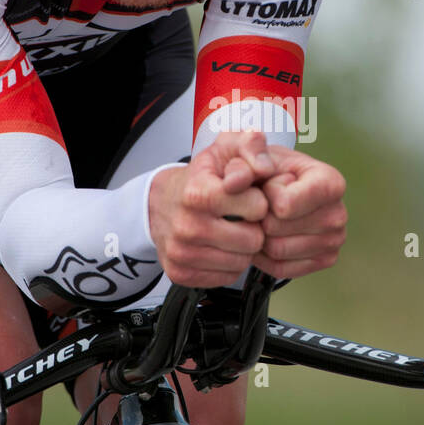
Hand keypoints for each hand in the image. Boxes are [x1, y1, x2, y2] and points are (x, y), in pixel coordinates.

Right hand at [148, 130, 276, 286]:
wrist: (158, 204)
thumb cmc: (198, 178)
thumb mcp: (224, 149)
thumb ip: (251, 147)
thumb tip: (265, 167)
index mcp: (198, 194)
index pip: (257, 208)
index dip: (258, 201)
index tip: (247, 196)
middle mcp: (187, 226)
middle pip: (253, 241)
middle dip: (253, 228)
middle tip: (241, 218)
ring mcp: (182, 253)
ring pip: (242, 263)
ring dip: (242, 248)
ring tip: (230, 231)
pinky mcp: (181, 274)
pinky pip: (227, 277)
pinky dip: (228, 264)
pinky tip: (219, 247)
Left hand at [250, 145, 346, 279]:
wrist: (272, 186)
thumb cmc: (263, 166)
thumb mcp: (249, 151)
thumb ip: (242, 157)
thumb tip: (233, 182)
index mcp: (330, 182)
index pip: (285, 205)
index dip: (266, 196)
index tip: (269, 183)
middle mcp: (338, 213)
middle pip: (278, 230)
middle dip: (260, 216)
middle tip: (263, 203)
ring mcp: (334, 240)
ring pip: (277, 251)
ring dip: (260, 237)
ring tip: (263, 217)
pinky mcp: (325, 260)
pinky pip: (281, 269)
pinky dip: (265, 256)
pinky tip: (266, 236)